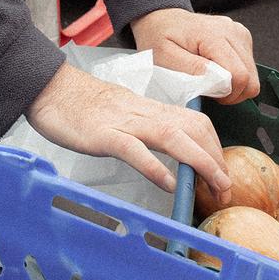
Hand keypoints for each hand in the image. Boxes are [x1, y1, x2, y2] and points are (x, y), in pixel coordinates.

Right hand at [26, 62, 228, 203]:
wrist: (53, 89)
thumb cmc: (87, 106)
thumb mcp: (127, 116)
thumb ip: (149, 130)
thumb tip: (171, 148)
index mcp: (154, 111)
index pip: (198, 124)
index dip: (216, 149)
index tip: (223, 174)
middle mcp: (147, 115)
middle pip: (196, 131)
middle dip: (217, 161)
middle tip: (225, 189)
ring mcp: (127, 124)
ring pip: (175, 137)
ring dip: (201, 162)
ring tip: (215, 186)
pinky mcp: (104, 135)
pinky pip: (134, 150)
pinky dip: (154, 167)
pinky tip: (168, 184)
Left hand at [131, 6, 260, 102]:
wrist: (162, 18)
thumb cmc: (160, 38)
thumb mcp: (165, 57)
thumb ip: (192, 69)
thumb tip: (219, 81)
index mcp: (214, 36)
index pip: (239, 75)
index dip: (228, 94)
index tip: (210, 95)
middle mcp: (233, 31)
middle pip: (251, 77)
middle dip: (232, 92)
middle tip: (209, 89)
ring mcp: (240, 33)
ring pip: (253, 74)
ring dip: (234, 84)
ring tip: (210, 78)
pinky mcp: (243, 37)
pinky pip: (249, 66)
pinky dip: (235, 74)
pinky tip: (217, 69)